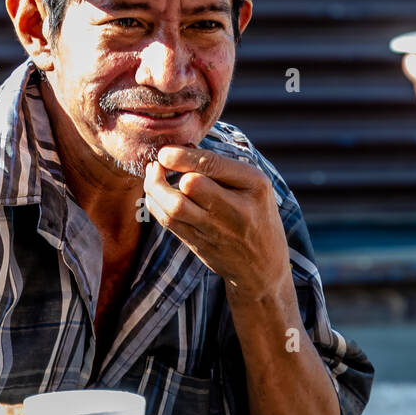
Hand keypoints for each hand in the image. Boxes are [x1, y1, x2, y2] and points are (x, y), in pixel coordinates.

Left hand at [144, 145, 290, 302]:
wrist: (263, 265)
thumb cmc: (258, 214)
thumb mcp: (254, 185)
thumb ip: (223, 167)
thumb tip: (181, 148)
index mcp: (254, 186)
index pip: (213, 165)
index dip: (182, 156)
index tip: (164, 152)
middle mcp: (236, 209)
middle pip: (191, 185)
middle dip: (169, 171)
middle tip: (157, 162)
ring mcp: (217, 230)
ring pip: (174, 207)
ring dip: (155, 188)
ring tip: (152, 175)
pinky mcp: (200, 245)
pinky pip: (169, 223)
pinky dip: (156, 205)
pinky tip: (155, 193)